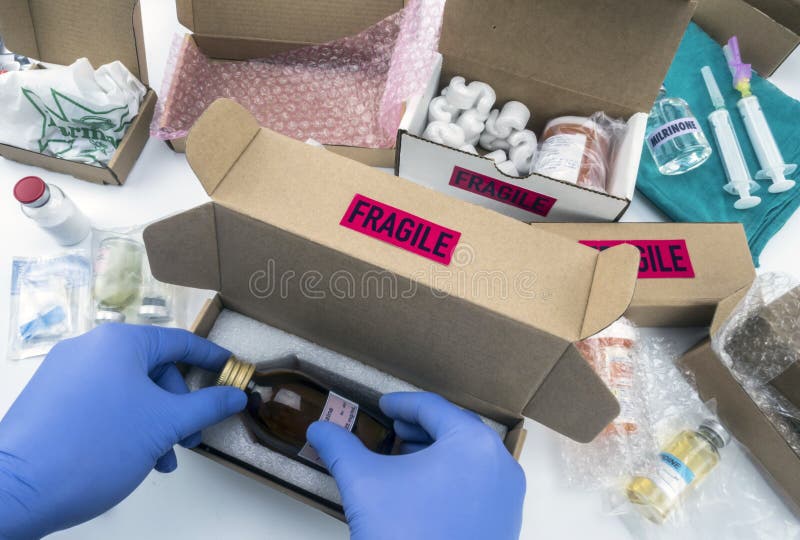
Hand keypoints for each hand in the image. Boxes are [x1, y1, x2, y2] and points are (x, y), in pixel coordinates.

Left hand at [0, 324, 245, 538]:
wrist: (17, 490)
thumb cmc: (98, 446)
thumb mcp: (165, 425)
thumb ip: (207, 406)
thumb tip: (237, 395)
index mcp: (119, 342)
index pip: (180, 341)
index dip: (212, 359)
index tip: (233, 373)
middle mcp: (91, 348)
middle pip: (155, 370)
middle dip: (178, 407)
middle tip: (189, 440)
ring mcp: (66, 372)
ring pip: (130, 390)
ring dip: (154, 422)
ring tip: (161, 460)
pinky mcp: (51, 398)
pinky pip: (103, 401)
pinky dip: (126, 424)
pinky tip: (134, 458)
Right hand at [307, 392, 525, 539]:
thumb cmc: (405, 535)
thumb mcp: (364, 483)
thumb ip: (340, 448)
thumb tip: (318, 429)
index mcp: (472, 442)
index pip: (433, 407)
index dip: (403, 402)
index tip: (383, 404)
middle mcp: (499, 463)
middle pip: (455, 429)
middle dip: (420, 426)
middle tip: (394, 427)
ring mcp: (508, 496)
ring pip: (469, 457)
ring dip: (435, 451)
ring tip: (404, 458)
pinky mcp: (505, 522)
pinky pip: (478, 483)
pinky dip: (452, 476)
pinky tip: (423, 491)